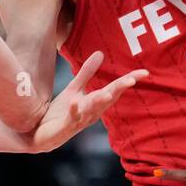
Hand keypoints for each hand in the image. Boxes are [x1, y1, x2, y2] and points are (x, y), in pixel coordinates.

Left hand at [28, 51, 147, 151]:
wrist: (41, 133)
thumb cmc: (61, 113)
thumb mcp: (74, 89)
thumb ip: (87, 72)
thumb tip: (100, 52)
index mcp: (97, 103)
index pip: (116, 89)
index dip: (129, 80)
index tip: (145, 72)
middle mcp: (93, 112)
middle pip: (109, 98)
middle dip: (119, 89)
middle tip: (131, 80)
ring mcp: (80, 120)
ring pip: (93, 109)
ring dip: (100, 101)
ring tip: (106, 93)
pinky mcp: (66, 126)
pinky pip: (72, 118)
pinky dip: (75, 110)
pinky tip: (75, 102)